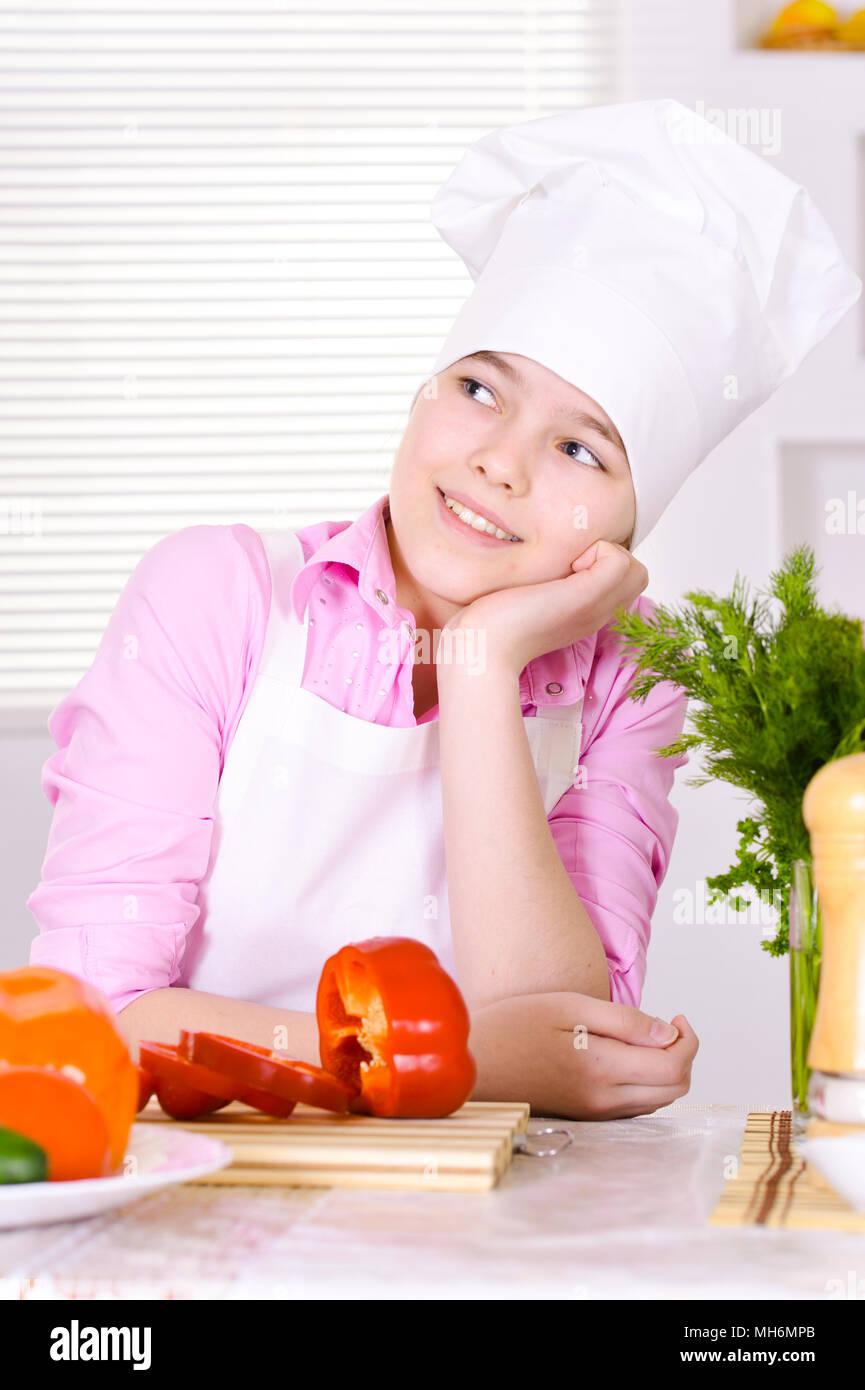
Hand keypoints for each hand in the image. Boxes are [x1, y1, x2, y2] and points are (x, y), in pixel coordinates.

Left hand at [437, 541, 648, 676]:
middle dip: (611, 557)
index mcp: (583, 614)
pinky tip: (568, 566)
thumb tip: (536, 563)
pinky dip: (599, 551)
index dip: (604, 565)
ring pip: (635, 568)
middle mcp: (596, 613)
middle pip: (636, 576)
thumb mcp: (522, 601)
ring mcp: (594, 607)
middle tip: (573, 563)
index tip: (568, 568)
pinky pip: (621, 560)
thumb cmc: (489, 626)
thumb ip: (536, 586)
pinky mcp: (585, 597)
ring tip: (571, 564)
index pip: (622, 584)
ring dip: (608, 553)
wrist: (479, 648)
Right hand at [468, 992, 698, 1119]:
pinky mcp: (586, 1115)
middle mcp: (604, 1099)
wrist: (473, 1065)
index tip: (677, 1017)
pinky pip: (635, 1106)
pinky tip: (626, 1057)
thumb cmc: (512, 1027)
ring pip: (658, 1100)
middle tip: (667, 1025)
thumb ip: (623, 1021)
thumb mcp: (567, 1007)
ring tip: (644, 1037)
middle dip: (683, 1055)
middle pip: (675, 1089)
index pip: (675, 1067)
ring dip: (666, 1069)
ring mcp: (596, 1112)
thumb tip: (669, 1032)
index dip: (689, 1040)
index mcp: (602, 1069)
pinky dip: (646, 1082)